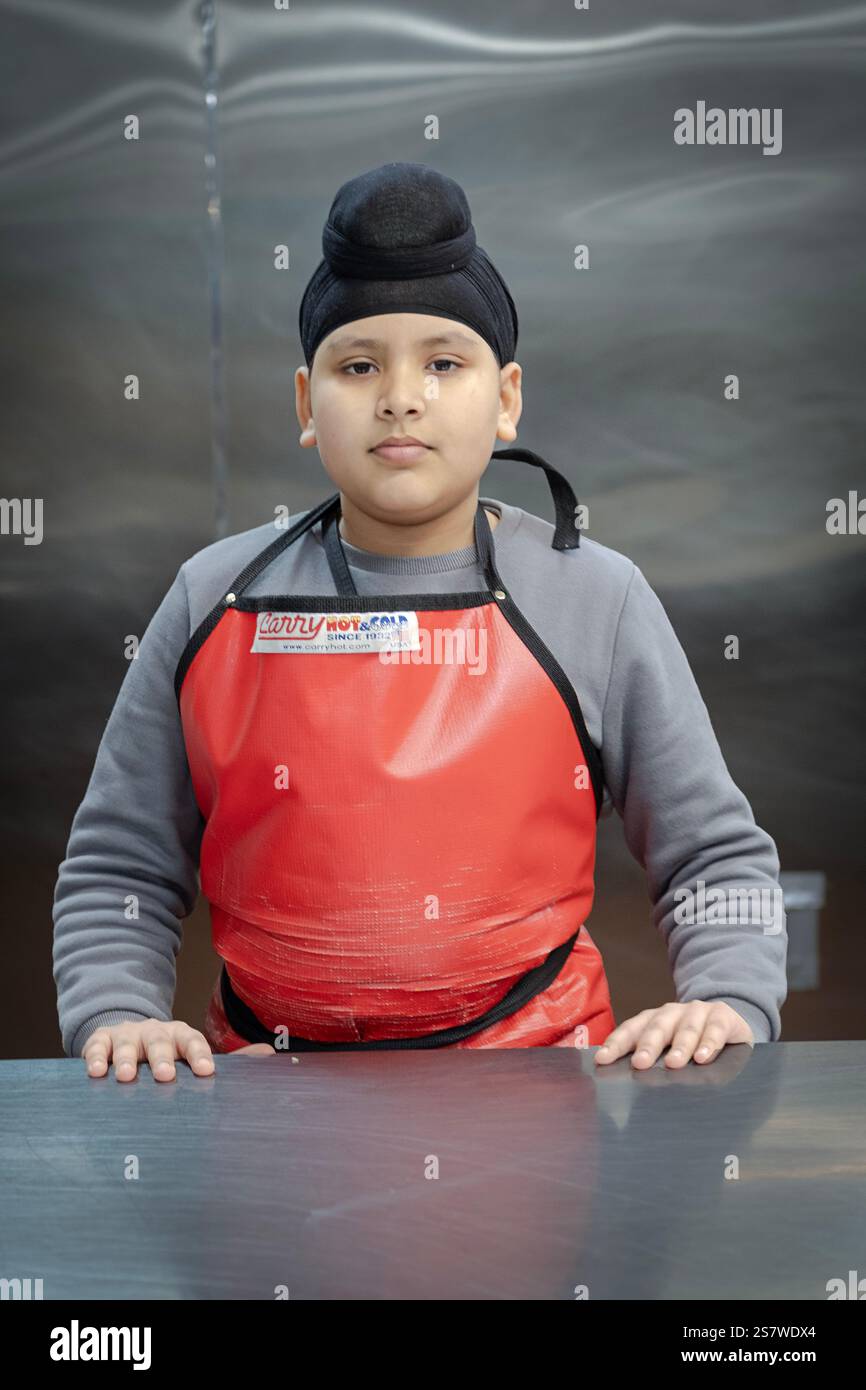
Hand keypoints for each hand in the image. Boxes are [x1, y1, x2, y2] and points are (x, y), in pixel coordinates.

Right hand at [81, 1018, 273, 1081]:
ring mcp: (128, 1035)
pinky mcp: (102, 1041)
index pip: (193, 1041)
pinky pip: (98, 1047)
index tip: (206, 1072)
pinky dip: (96, 1058)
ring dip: (128, 1060)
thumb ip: (231, 1060)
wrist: (127, 1036)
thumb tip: (269, 1054)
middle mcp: (156, 1032)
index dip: (200, 1055)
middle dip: (163, 1058)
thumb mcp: (194, 1055)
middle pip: (161, 1042)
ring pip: (129, 1045)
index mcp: (181, 1035)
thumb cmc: (167, 1054)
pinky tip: (96, 1072)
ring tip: (127, 1077)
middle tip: (165, 1076)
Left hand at [594, 1001, 753, 1068]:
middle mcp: (672, 1013)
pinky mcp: (722, 1017)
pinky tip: (704, 1057)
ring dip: (680, 1046)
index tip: (602, 1060)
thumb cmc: (691, 1044)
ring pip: (686, 1028)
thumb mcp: (668, 1050)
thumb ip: (651, 1061)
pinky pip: (715, 1028)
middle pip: (657, 1027)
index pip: (631, 1030)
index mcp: (653, 1020)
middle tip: (640, 1063)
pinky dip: (710, 1042)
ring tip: (674, 1063)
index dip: (616, 1044)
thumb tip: (622, 1083)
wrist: (729, 1023)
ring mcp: (697, 1012)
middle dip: (648, 1045)